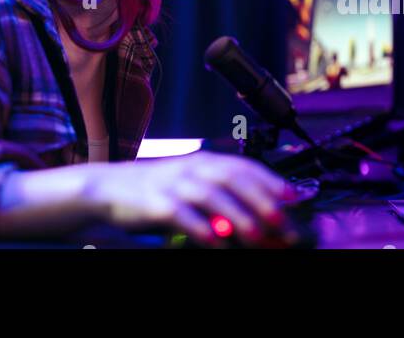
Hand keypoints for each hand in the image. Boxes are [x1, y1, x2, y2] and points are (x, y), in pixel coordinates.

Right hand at [84, 152, 289, 246]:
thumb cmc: (158, 187)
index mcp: (205, 161)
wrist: (109, 187)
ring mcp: (174, 185)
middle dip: (261, 200)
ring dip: (236, 216)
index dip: (272, 181)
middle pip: (233, 180)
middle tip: (282, 221)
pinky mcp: (155, 204)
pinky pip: (181, 216)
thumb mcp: (192, 182)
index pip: (245, 167)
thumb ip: (224, 194)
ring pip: (211, 197)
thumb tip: (262, 213)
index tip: (295, 198)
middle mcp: (193, 169)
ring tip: (256, 235)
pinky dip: (200, 228)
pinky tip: (215, 242)